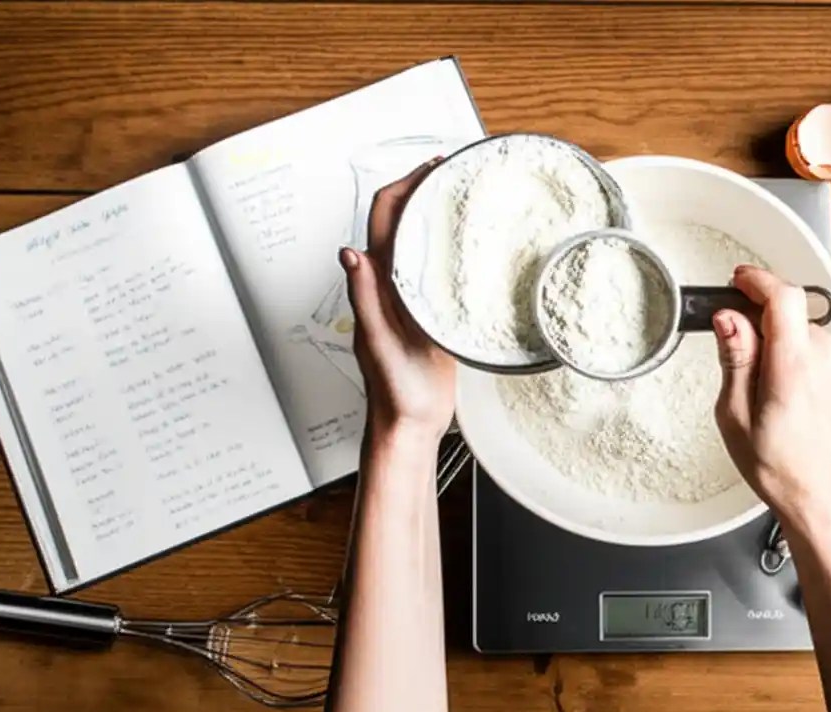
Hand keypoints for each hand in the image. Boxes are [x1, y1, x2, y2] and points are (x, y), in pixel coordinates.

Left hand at [341, 159, 454, 444]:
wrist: (411, 424)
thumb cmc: (393, 390)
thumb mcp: (377, 341)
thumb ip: (365, 297)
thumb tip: (350, 253)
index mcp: (379, 283)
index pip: (384, 218)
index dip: (404, 186)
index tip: (432, 168)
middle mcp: (395, 284)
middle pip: (406, 221)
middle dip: (426, 189)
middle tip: (458, 170)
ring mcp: (416, 297)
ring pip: (426, 243)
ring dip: (442, 214)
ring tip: (471, 195)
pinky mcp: (436, 314)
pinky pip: (445, 272)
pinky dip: (458, 249)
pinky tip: (481, 246)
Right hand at [712, 266, 830, 530]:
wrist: (814, 488)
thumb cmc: (774, 461)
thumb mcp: (734, 412)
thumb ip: (734, 356)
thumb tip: (727, 317)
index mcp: (793, 366)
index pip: (784, 298)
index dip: (757, 280)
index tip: (735, 280)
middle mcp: (821, 355)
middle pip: (786, 307)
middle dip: (753, 312)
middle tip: (727, 339)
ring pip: (793, 321)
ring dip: (767, 330)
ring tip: (749, 374)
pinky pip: (804, 337)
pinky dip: (782, 343)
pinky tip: (768, 377)